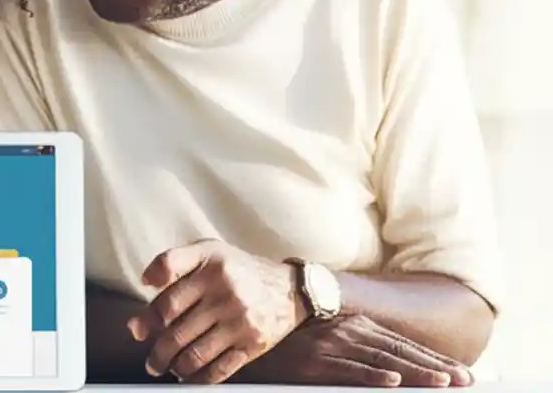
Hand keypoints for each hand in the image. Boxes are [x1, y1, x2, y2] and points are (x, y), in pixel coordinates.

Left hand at [128, 239, 306, 382]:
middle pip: (177, 331)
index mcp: (209, 268)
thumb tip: (146, 282)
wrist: (289, 289)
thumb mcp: (208, 251)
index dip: (147, 318)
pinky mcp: (252, 345)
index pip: (168, 300)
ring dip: (174, 366)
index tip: (137, 328)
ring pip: (195, 354)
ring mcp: (239, 322)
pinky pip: (219, 369)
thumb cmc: (239, 269)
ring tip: (166, 367)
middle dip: (157, 350)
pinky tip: (189, 376)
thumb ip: (173, 261)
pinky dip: (199, 378)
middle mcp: (224, 294)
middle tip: (150, 359)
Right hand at [232, 314, 473, 386]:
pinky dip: (371, 375)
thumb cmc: (287, 344)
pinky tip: (392, 382)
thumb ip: (356, 347)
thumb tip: (393, 364)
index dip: (432, 358)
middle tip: (465, 380)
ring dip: (415, 372)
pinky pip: (347, 370)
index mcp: (352, 325)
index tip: (461, 372)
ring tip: (442, 383)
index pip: (401, 344)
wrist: (244, 338)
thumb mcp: (325, 340)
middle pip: (398, 351)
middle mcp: (344, 330)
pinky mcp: (311, 362)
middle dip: (435, 366)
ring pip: (381, 360)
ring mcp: (328, 345)